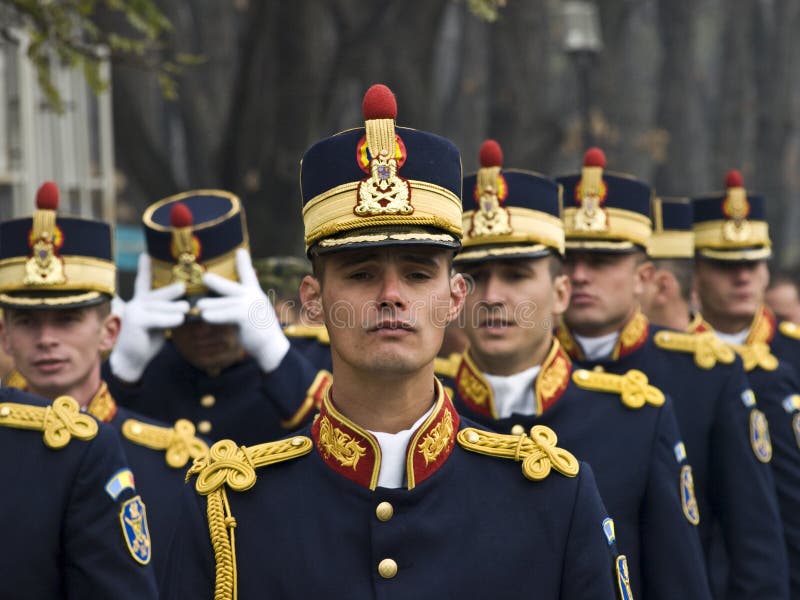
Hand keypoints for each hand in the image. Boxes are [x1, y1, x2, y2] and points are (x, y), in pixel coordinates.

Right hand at [109, 254, 188, 381]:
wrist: (131, 360)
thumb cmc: (146, 342)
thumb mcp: (159, 325)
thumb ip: (167, 314)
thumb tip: (185, 308)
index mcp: (141, 303)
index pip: (142, 282)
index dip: (144, 268)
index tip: (145, 254)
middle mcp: (136, 304)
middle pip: (156, 295)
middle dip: (171, 291)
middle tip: (184, 287)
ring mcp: (135, 312)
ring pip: (160, 307)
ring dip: (174, 308)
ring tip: (187, 308)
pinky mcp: (137, 322)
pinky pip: (157, 318)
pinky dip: (169, 319)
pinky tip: (180, 320)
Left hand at [198, 248, 289, 372]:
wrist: (271, 347)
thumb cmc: (259, 332)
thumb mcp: (251, 314)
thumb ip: (239, 305)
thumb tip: (221, 303)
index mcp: (255, 295)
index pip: (248, 276)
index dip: (244, 263)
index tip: (240, 250)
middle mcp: (254, 298)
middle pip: (232, 288)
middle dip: (217, 283)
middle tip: (204, 277)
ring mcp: (251, 307)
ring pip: (226, 304)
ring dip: (211, 305)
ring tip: (198, 306)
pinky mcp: (246, 317)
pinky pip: (227, 315)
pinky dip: (216, 316)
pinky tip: (205, 317)